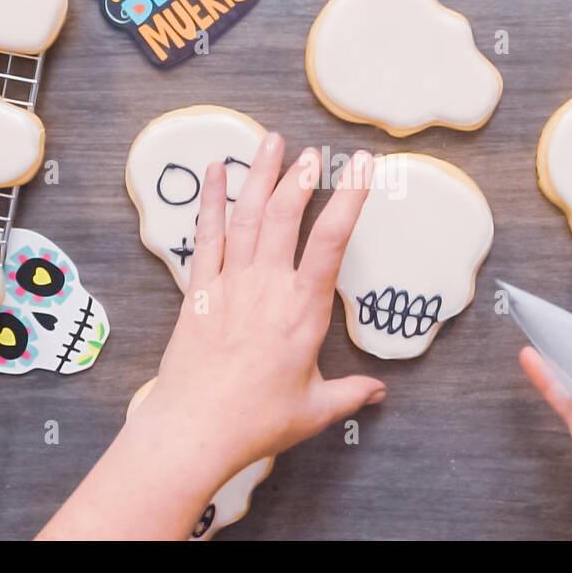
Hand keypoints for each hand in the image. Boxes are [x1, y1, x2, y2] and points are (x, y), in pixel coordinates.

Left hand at [139, 134, 384, 473]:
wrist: (193, 430)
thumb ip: (350, 393)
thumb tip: (378, 393)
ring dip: (261, 175)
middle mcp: (267, 287)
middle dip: (301, 177)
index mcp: (303, 311)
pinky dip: (212, 200)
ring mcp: (230, 284)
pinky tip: (218, 172)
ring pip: (247, 216)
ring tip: (273, 142)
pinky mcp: (200, 291)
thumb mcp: (315, 409)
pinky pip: (206, 235)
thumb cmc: (255, 422)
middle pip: (284, 216)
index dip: (350, 198)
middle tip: (315, 153)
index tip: (363, 167)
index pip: (332, 241)